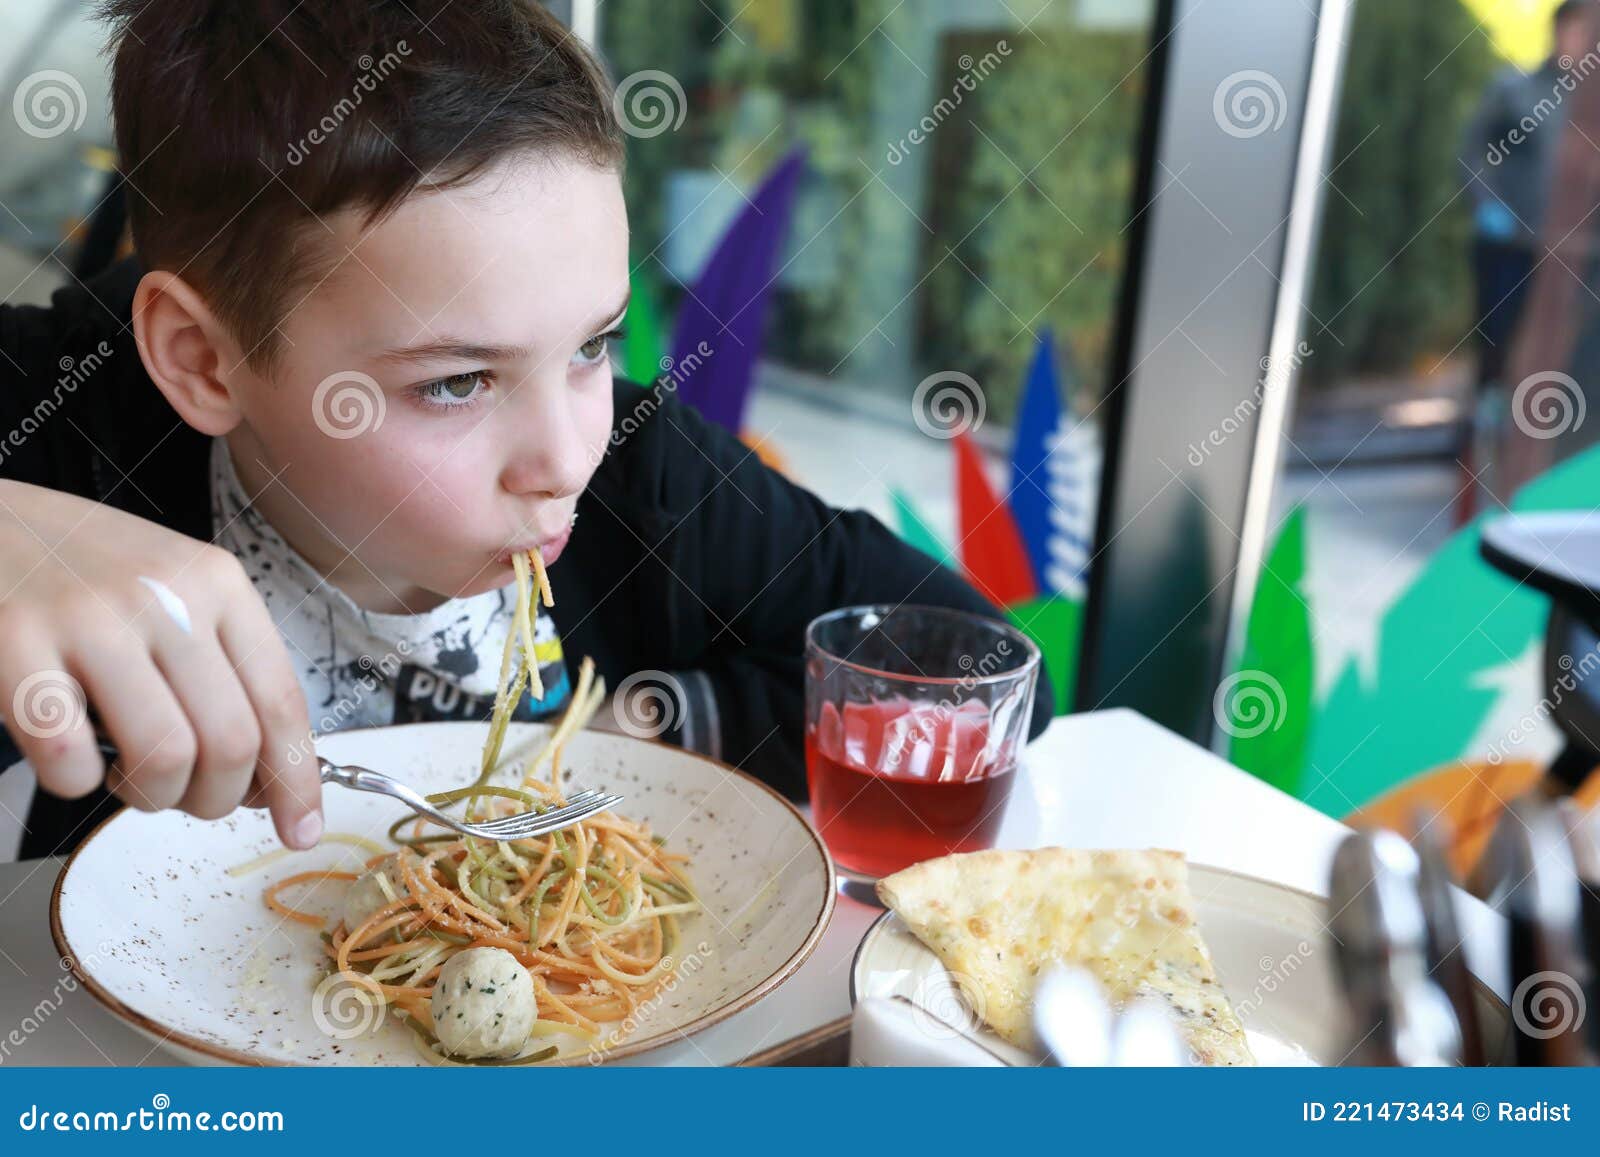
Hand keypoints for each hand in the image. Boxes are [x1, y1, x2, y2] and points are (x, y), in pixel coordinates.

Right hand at [0, 481, 321, 847]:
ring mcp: (90, 618)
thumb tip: (271, 780)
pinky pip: (69, 758)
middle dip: (217, 799)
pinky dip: (74, 782)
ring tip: (125, 773)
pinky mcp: (15, 644)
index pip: (282, 702)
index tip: (301, 831)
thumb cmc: (82, 567)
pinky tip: (69, 756)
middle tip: (185, 795)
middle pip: (232, 742)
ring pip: (165, 757)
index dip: (297, 781)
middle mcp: (166, 596)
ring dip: (151, 796)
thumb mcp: (175, 592)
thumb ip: (225, 671)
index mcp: (217, 583)